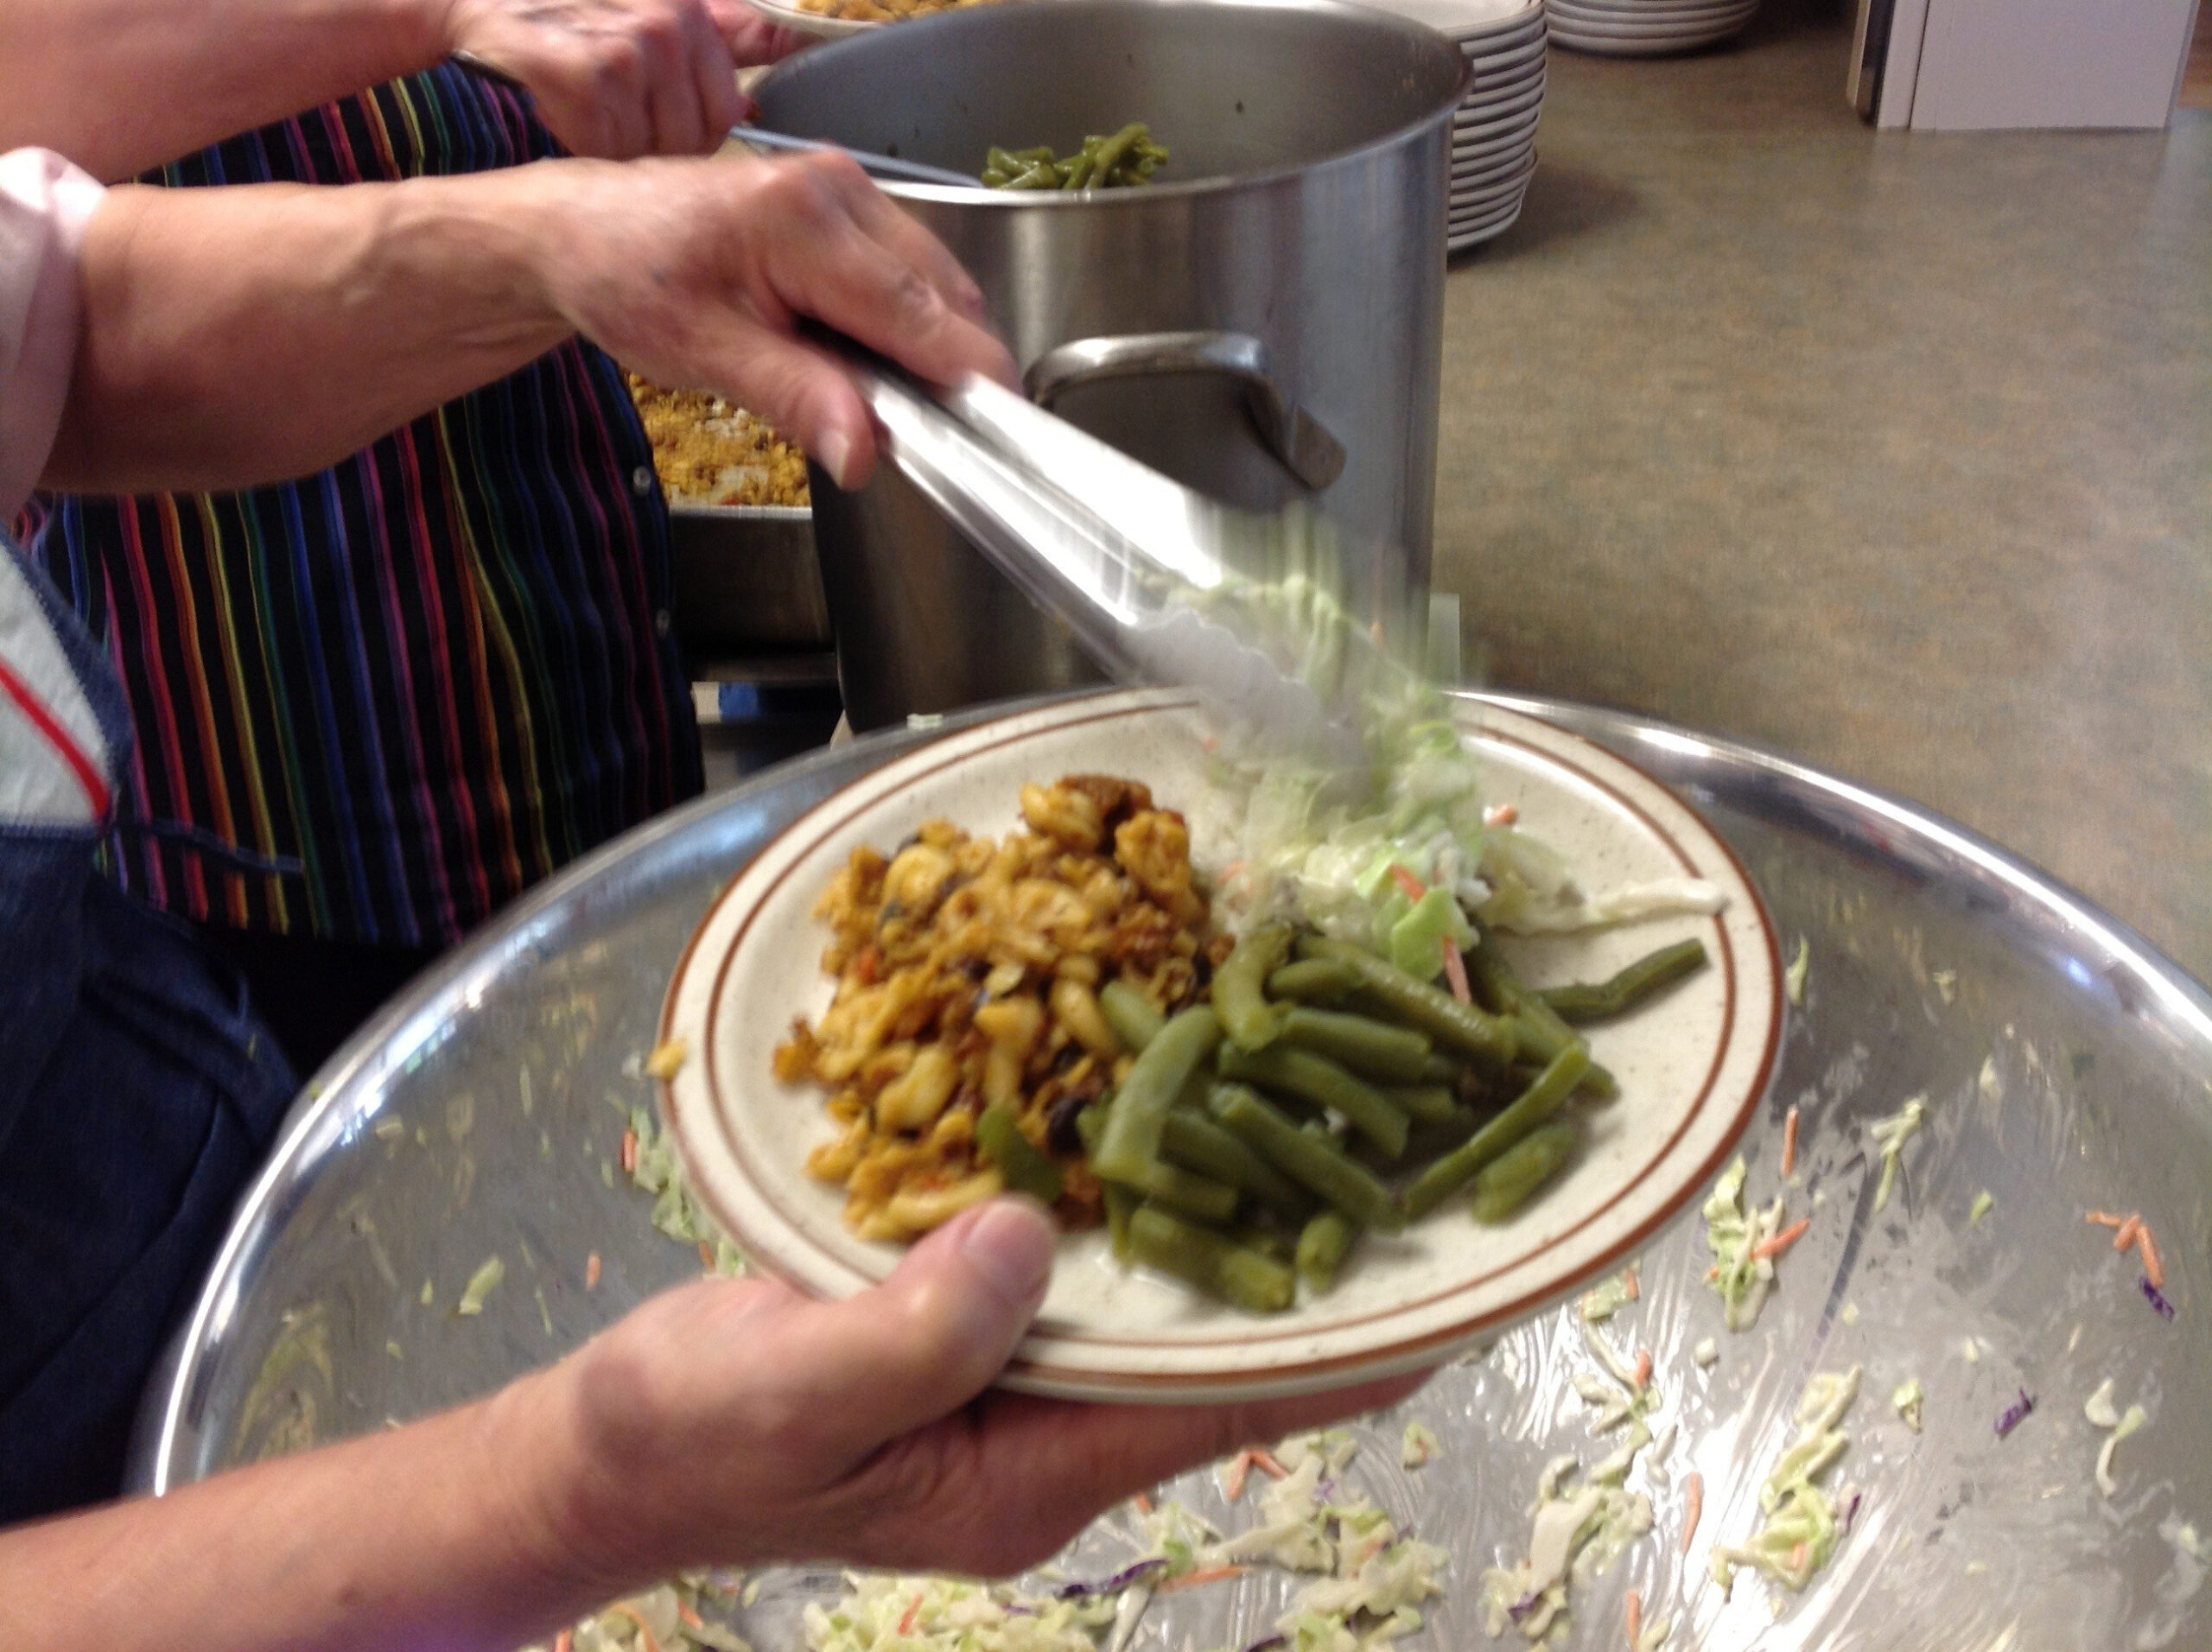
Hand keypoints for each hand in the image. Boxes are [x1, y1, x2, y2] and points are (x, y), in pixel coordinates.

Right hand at [441, 0, 805, 157]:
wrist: (477, 7)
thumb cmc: (567, 20)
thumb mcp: (651, 11)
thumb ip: (724, 34)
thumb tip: (777, 70)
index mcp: (693, 13)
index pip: (729, 109)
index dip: (699, 136)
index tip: (665, 137)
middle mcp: (671, 24)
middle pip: (696, 139)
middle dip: (657, 149)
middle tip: (613, 124)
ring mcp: (634, 46)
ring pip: (653, 150)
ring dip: (616, 150)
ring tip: (587, 115)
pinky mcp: (593, 72)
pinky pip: (610, 149)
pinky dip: (583, 148)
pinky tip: (561, 116)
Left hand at [518, 151, 1015, 488]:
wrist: (582, 233)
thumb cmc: (629, 280)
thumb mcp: (704, 353)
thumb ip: (794, 397)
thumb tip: (863, 450)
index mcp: (803, 222)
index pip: (918, 313)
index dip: (967, 377)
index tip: (998, 431)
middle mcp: (838, 190)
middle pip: (942, 296)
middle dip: (945, 368)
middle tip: (914, 434)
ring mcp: (847, 190)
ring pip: (934, 284)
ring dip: (926, 346)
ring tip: (872, 394)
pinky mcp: (846, 203)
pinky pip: (907, 271)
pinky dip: (904, 323)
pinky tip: (860, 356)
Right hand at [523, 1199, 1429, 1582]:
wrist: (604, 1454)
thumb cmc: (689, 1442)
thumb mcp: (788, 1394)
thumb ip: (910, 1330)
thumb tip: (1027, 1235)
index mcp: (1039, 1467)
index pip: (1238, 1404)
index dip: (1354, 1345)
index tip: (1461, 1279)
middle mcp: (1058, 1424)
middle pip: (1226, 1345)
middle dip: (1321, 1261)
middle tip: (1417, 1152)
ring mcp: (1020, 1374)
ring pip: (1164, 1291)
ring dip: (1241, 1208)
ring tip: (1330, 1109)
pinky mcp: (974, 1320)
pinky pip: (1084, 1254)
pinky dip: (1136, 1182)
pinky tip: (1163, 1099)